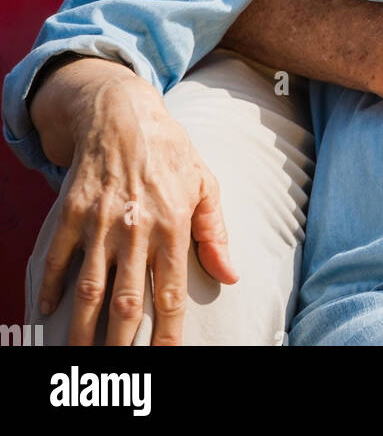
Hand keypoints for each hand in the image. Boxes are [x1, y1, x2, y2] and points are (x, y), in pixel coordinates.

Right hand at [31, 60, 235, 344]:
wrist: (123, 113)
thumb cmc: (170, 151)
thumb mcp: (205, 183)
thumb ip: (215, 232)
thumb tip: (230, 275)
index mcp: (173, 225)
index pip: (170, 293)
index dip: (168, 333)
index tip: (166, 361)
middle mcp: (137, 228)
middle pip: (127, 301)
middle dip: (122, 345)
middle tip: (115, 374)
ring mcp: (101, 221)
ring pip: (90, 288)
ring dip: (83, 328)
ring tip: (79, 358)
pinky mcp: (72, 210)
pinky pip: (58, 255)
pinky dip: (50, 284)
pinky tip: (46, 310)